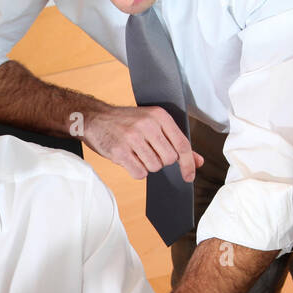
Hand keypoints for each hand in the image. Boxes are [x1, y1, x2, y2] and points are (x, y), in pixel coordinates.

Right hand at [83, 105, 204, 180]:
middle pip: (169, 159)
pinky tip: (129, 160)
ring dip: (146, 166)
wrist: (94, 118)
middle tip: (148, 153)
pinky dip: (136, 171)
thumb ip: (175, 142)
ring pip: (154, 167)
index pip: (182, 144)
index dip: (188, 163)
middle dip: (161, 161)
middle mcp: (147, 125)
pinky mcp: (120, 151)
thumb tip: (197, 161)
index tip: (189, 176)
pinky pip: (139, 173)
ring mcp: (133, 138)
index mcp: (159, 116)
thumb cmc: (125, 122)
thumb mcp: (152, 123)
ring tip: (136, 154)